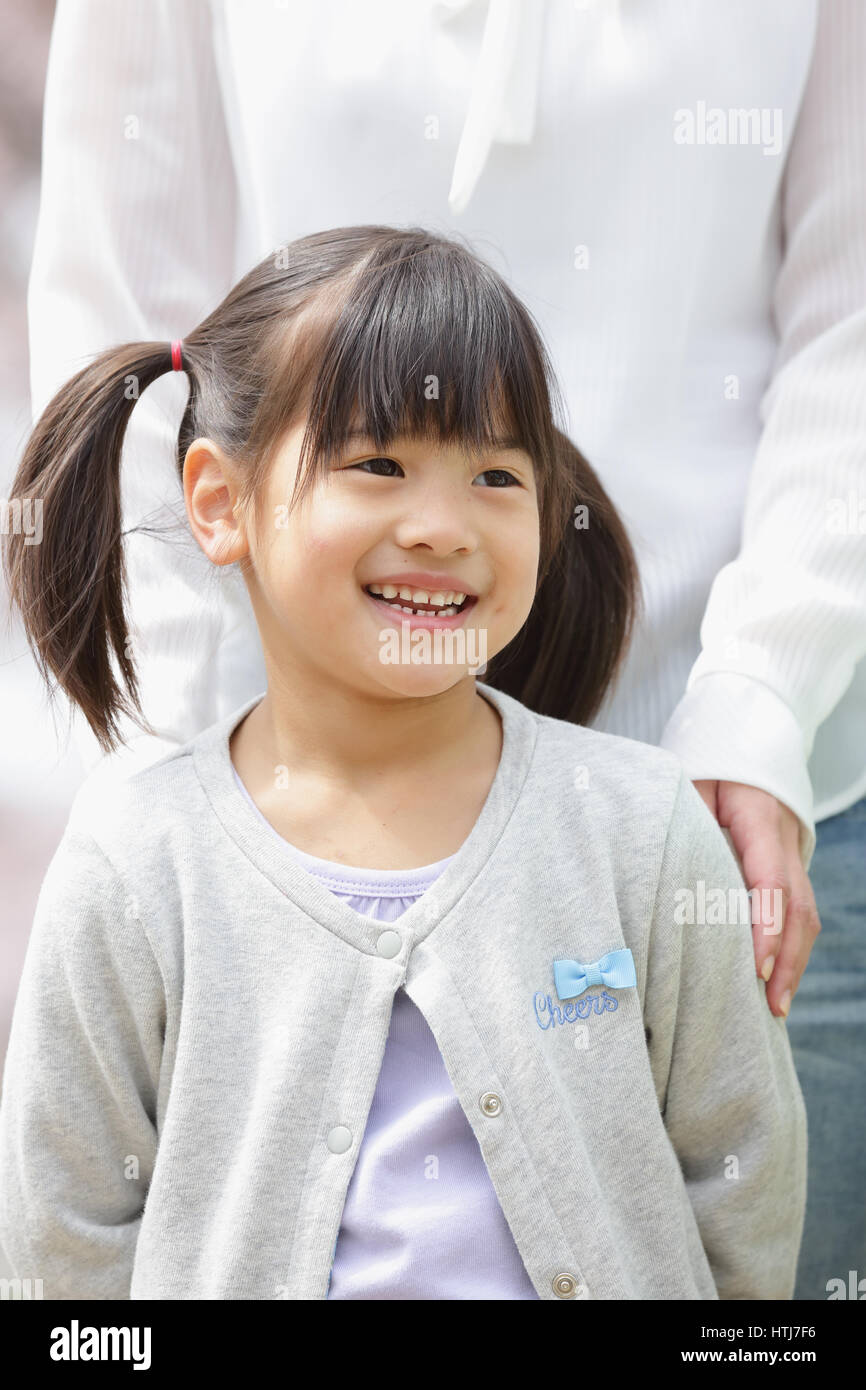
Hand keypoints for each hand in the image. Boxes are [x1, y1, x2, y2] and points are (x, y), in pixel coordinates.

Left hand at [692, 780, 820, 1018]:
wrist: (745, 738)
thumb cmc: (708, 763)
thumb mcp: (689, 782)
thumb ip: (684, 822)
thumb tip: (669, 873)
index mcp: (761, 816)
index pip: (769, 878)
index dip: (766, 925)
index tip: (758, 966)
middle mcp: (787, 838)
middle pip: (797, 905)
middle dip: (787, 958)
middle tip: (772, 1004)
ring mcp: (794, 851)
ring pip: (805, 912)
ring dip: (794, 960)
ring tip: (776, 1005)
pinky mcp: (790, 862)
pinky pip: (797, 907)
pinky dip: (790, 944)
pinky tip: (776, 978)